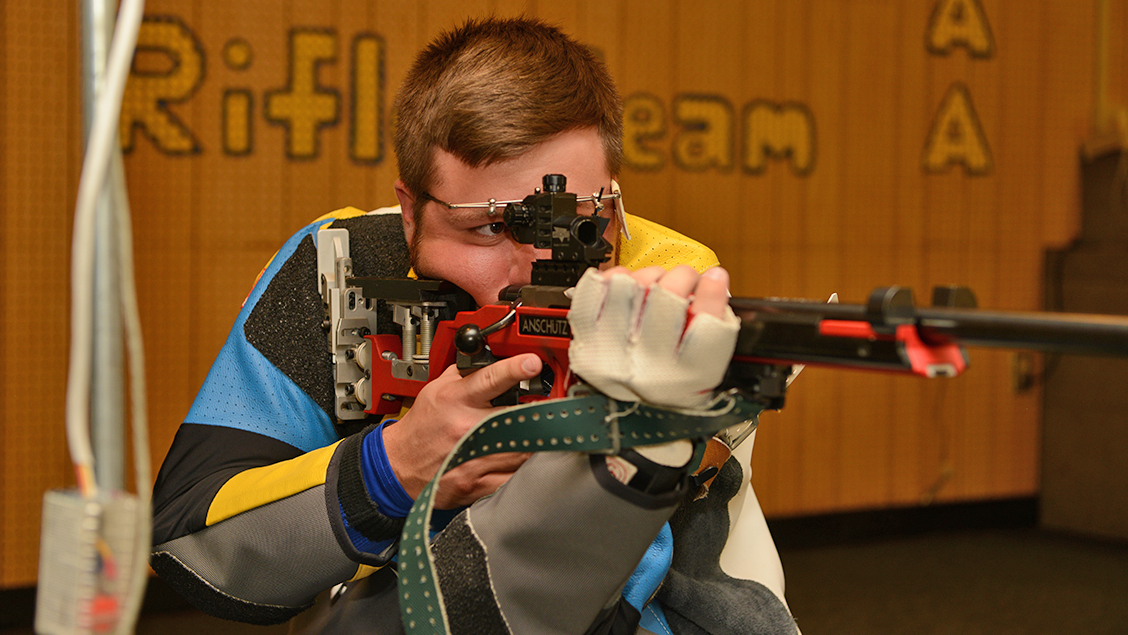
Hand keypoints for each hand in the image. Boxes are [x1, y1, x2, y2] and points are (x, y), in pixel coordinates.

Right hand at [382, 353, 542, 508]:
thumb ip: (467, 373)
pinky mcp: (477, 484)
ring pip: (522, 450)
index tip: (532, 364)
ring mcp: (473, 459)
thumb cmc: (422, 426)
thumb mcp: (437, 389)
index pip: (489, 380)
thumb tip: (495, 358)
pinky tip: (524, 461)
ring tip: (538, 435)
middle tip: (549, 409)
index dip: (513, 370)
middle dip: (537, 413)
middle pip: (516, 418)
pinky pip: (513, 477)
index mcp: (456, 400)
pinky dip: (524, 469)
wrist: (399, 465)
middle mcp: (466, 429)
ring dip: (535, 441)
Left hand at [568, 265, 739, 407]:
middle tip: (684, 283)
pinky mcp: (587, 341)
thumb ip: (718, 320)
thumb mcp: (709, 362)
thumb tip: (715, 278)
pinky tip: (625, 287)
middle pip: (669, 296)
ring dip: (649, 276)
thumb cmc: (673, 380)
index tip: (714, 276)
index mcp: (689, 374)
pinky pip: (594, 291)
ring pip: (633, 286)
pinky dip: (612, 279)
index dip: (712, 292)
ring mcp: (614, 353)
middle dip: (682, 278)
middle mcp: (650, 367)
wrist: (634, 407)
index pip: (707, 325)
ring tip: (654, 288)